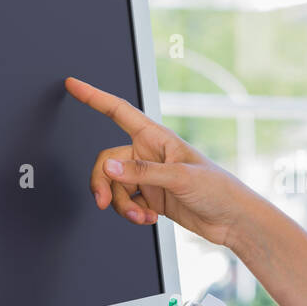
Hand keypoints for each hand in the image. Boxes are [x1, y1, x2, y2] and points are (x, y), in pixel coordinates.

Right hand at [64, 76, 252, 247]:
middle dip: (104, 183)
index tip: (74, 85)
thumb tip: (110, 169)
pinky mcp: (151, 198)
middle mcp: (149, 155)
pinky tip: (148, 219)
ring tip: (140, 216)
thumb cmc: (218, 189)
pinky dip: (132, 213)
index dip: (94, 97)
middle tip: (103, 201)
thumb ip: (143, 173)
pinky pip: (126, 203)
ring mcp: (149, 178)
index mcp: (157, 138)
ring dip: (121, 204)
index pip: (119, 111)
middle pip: (108, 162)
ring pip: (115, 187)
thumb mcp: (180, 177)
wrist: (232, 220)